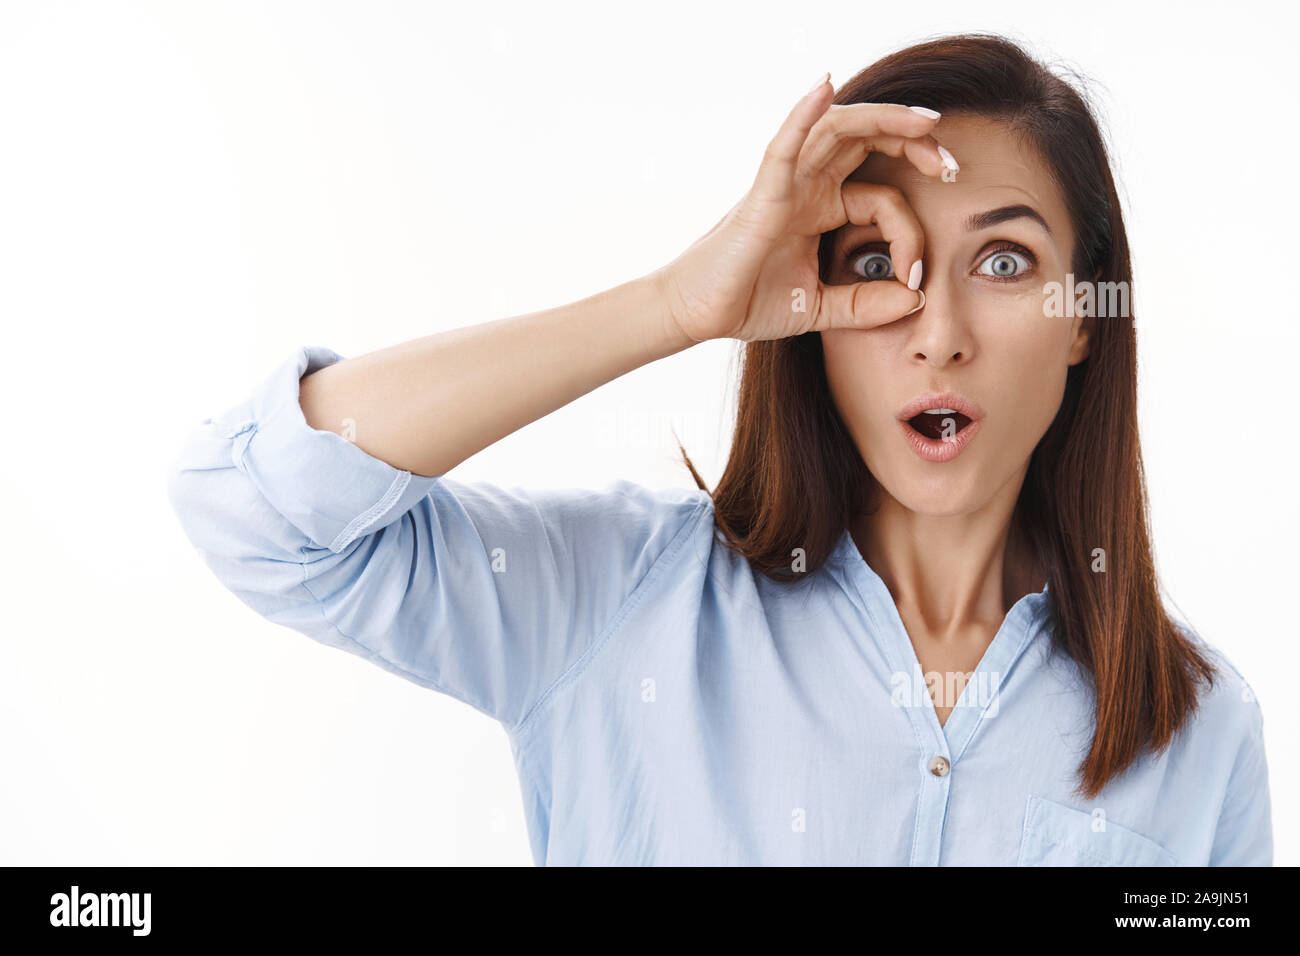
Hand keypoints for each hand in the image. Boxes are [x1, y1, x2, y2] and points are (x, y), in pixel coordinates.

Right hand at [654, 76, 956, 342]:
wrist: (699, 317)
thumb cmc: (748, 303)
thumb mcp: (821, 309)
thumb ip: (865, 305)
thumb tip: (915, 300)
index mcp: (821, 208)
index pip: (882, 197)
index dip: (910, 232)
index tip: (917, 276)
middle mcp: (806, 186)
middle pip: (867, 141)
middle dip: (914, 142)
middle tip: (951, 162)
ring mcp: (784, 185)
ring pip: (836, 130)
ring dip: (882, 118)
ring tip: (924, 122)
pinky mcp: (762, 195)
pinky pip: (784, 146)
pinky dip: (803, 115)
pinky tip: (823, 88)